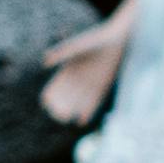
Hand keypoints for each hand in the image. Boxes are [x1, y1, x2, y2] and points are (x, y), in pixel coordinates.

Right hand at [40, 0, 138, 128]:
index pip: (53, 89)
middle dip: (59, 107)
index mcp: (67, 71)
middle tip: (60, 113)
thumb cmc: (96, 40)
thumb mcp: (78, 46)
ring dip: (71, 112)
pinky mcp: (102, 88)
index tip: (48, 103)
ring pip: (76, 103)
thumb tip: (45, 61)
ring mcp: (89, 85)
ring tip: (68, 118)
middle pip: (63, 99)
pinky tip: (81, 121)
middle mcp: (77, 80)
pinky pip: (92, 104)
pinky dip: (86, 113)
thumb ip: (62, 53)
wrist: (118, 41)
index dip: (49, 98)